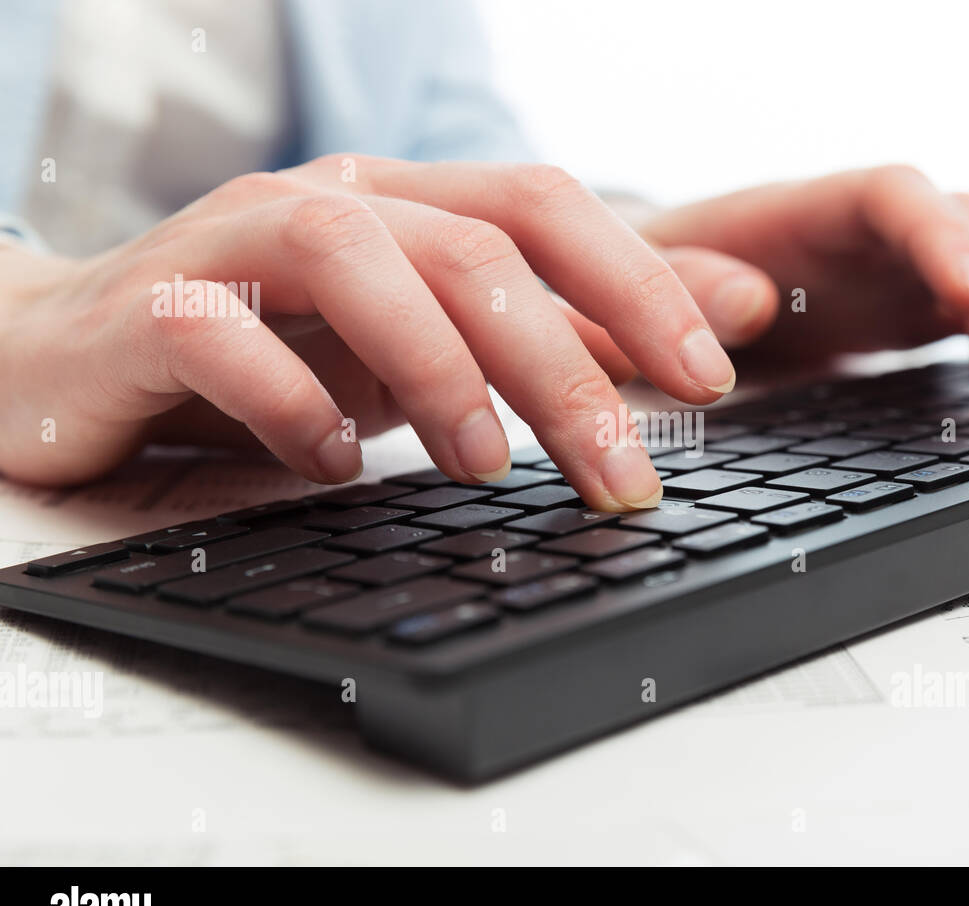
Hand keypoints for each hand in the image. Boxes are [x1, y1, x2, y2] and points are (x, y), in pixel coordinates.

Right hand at [0, 157, 739, 508]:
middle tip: (623, 476)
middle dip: (565, 366)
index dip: (638, 280)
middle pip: (471, 249)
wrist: (76, 357)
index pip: (544, 206)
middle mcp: (328, 206)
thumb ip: (572, 326)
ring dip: (438, 370)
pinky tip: (335, 464)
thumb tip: (730, 315)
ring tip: (483, 468)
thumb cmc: (277, 350)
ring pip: (355, 263)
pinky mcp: (144, 314)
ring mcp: (228, 248)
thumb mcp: (440, 343)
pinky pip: (218, 335)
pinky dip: (291, 402)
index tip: (712, 375)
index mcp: (405, 205)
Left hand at [637, 165, 968, 404]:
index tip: (968, 299)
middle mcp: (872, 231)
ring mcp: (904, 268)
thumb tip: (754, 303)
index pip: (895, 197)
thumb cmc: (639, 285)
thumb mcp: (635, 288)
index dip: (942, 239)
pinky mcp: (919, 308)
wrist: (653, 296)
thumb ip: (680, 291)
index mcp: (805, 208)